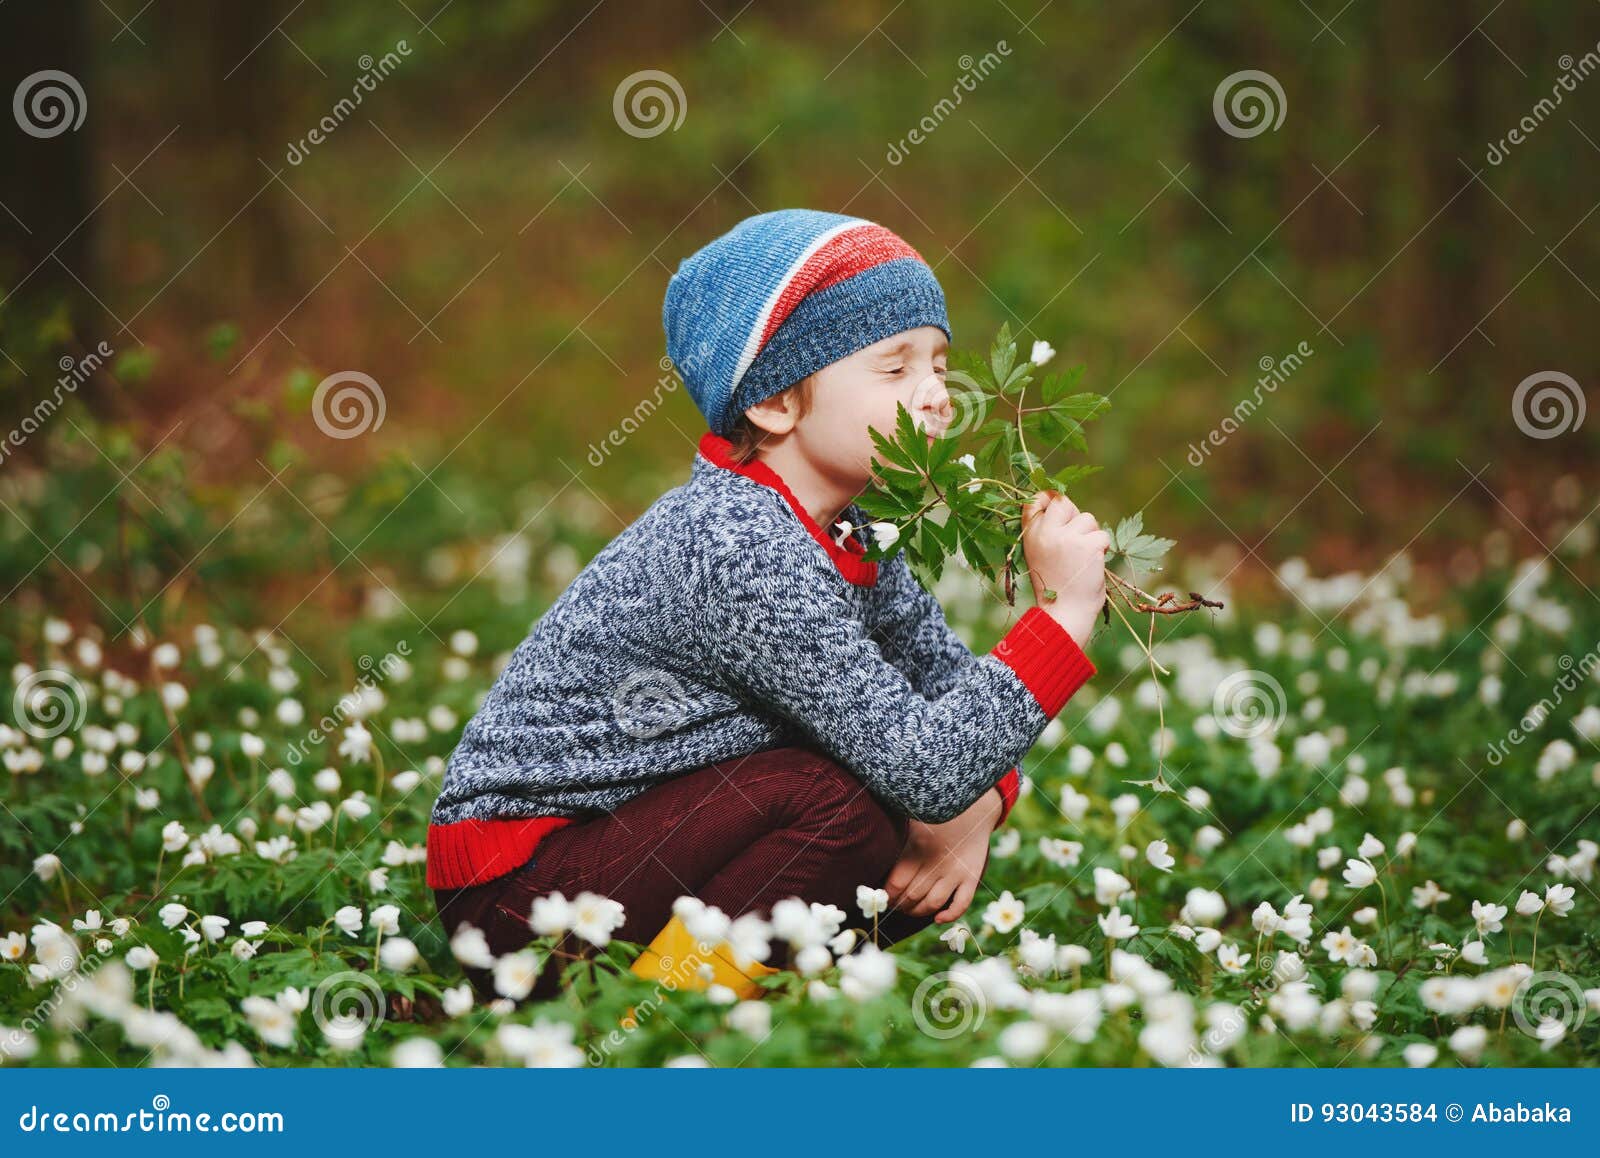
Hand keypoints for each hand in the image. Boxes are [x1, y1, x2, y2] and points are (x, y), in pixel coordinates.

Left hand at [884, 790, 999, 921]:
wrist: (974, 807)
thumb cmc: (936, 813)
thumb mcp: (912, 818)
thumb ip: (895, 835)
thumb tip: (871, 850)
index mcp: (919, 847)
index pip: (896, 883)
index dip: (887, 895)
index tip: (882, 896)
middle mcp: (938, 862)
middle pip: (912, 896)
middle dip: (900, 905)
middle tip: (894, 904)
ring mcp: (956, 872)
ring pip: (933, 903)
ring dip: (918, 912)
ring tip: (910, 910)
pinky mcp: (972, 876)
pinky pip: (961, 904)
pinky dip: (950, 915)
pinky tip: (937, 918)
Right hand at [1021, 489, 1109, 646]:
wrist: (1064, 614)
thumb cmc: (1055, 586)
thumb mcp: (1039, 555)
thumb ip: (1047, 531)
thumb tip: (1065, 504)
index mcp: (1030, 535)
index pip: (1034, 500)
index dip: (1049, 498)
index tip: (1058, 507)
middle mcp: (1045, 533)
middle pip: (1063, 502)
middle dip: (1074, 515)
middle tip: (1077, 537)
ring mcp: (1066, 538)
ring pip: (1087, 518)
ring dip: (1091, 535)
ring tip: (1082, 558)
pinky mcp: (1087, 546)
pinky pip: (1102, 535)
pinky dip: (1102, 549)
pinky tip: (1092, 564)